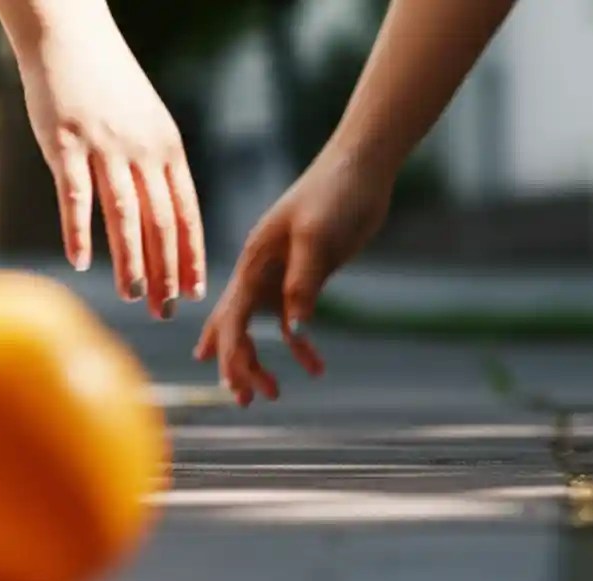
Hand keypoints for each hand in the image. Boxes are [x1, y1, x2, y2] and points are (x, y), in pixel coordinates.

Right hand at [14, 5, 204, 317]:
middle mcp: (142, 150)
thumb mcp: (146, 123)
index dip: (192, 255)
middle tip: (167, 310)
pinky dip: (78, 231)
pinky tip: (80, 262)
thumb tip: (162, 220)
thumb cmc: (107, 85)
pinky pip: (74, 194)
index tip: (197, 290)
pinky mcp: (65, 142)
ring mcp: (104, 146)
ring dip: (131, 261)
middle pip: (162, 222)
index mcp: (166, 148)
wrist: (69, 34)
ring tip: (133, 296)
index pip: (187, 212)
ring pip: (124, 215)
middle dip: (167, 272)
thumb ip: (154, 168)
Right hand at [194, 149, 393, 404]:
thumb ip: (303, 281)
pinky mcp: (306, 276)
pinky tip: (316, 367)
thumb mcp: (317, 237)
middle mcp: (259, 270)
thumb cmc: (336, 193)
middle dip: (236, 364)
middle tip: (246, 402)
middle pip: (235, 325)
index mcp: (254, 260)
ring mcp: (281, 274)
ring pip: (258, 326)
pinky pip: (293, 319)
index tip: (236, 386)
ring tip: (273, 393)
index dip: (230, 353)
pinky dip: (299, 344)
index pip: (231, 316)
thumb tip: (294, 328)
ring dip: (260, 360)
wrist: (363, 167)